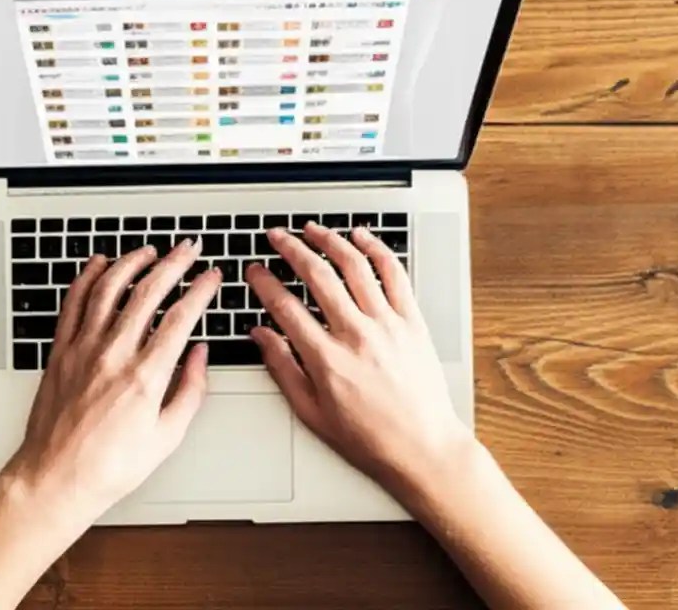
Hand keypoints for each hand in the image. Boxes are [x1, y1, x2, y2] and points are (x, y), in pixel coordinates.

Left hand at [0, 240, 222, 527]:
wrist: (55, 478)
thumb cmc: (108, 467)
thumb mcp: (166, 437)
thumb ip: (190, 391)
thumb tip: (199, 356)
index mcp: (145, 377)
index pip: (181, 317)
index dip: (201, 290)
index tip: (211, 277)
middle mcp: (113, 355)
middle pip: (147, 292)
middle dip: (173, 264)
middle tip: (188, 250)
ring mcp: (82, 350)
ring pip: (108, 289)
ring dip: (131, 262)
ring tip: (148, 251)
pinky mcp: (59, 352)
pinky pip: (73, 304)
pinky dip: (86, 278)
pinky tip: (98, 265)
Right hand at [245, 223, 473, 496]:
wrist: (423, 448)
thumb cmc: (370, 438)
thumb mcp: (311, 412)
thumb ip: (282, 368)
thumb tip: (260, 336)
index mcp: (326, 359)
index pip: (285, 306)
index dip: (264, 283)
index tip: (254, 272)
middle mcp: (356, 335)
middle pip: (317, 276)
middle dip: (290, 249)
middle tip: (276, 237)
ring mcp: (388, 325)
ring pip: (354, 266)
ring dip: (329, 240)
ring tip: (312, 229)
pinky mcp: (413, 322)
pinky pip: (394, 274)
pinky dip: (376, 250)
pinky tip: (361, 238)